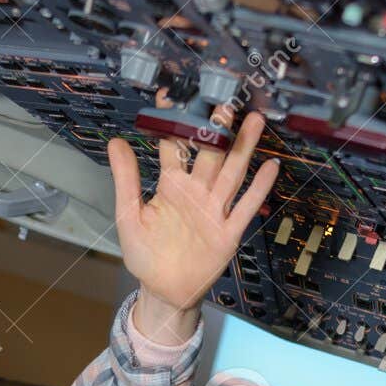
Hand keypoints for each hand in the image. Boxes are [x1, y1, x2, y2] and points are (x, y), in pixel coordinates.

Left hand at [107, 103, 279, 315]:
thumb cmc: (145, 254)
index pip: (174, 145)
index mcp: (171, 186)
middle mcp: (196, 192)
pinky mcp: (228, 232)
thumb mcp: (128, 215)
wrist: (164, 290)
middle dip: (216, 130)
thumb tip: (115, 142)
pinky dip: (259, 188)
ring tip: (253, 121)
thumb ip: (126, 179)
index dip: (173, 122)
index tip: (172, 94)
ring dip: (243, 148)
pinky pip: (246, 207)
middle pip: (210, 154)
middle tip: (223, 103)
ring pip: (232, 173)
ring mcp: (214, 210)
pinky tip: (270, 167)